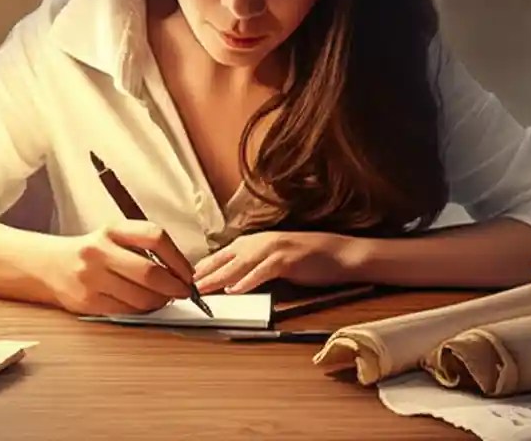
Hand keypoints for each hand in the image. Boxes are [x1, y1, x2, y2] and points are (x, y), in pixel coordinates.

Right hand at [43, 221, 195, 315]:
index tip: (188, 272)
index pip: (155, 236)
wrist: (48, 266)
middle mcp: (100, 251)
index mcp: (112, 230)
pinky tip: (144, 305)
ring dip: (160, 302)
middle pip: (150, 272)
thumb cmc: (90, 252)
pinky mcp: (88, 302)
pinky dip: (142, 311)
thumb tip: (180, 271)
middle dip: (174, 286)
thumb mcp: (114, 237)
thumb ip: (144, 247)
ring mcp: (92, 278)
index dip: (178, 258)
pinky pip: (126, 311)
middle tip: (183, 291)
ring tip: (164, 299)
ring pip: (140, 297)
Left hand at [192, 231, 359, 294]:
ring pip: (241, 264)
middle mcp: (264, 241)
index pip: (227, 252)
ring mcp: (276, 248)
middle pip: (228, 257)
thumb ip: (259, 265)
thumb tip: (237, 278)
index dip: (209, 264)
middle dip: (207, 271)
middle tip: (188, 284)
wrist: (342, 254)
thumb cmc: (312, 258)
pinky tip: (236, 290)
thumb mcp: (280, 259)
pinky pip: (263, 272)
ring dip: (220, 277)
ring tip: (203, 288)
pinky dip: (248, 281)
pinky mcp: (288, 259)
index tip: (192, 276)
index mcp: (260, 240)